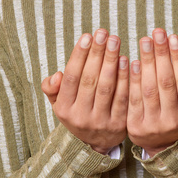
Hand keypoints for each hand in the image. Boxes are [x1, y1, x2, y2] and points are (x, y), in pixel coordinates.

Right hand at [41, 28, 128, 154]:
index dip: (79, 56)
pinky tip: (126, 60)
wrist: (94, 145)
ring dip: (111, 61)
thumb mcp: (58, 103)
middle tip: (104, 33)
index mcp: (64, 108)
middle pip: (90, 80)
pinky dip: (125, 78)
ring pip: (106, 87)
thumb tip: (57, 75)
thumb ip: (51, 88)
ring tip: (115, 41)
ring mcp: (100, 122)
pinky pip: (123, 97)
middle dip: (97, 53)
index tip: (87, 36)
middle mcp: (81, 116)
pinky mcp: (119, 124)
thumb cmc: (76, 113)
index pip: (71, 77)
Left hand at [128, 28, 177, 155]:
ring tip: (144, 41)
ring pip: (149, 89)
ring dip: (146, 62)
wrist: (162, 148)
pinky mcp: (135, 126)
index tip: (173, 37)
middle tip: (156, 33)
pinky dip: (133, 79)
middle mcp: (172, 120)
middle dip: (161, 55)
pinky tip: (132, 62)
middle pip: (166, 82)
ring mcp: (153, 124)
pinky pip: (133, 99)